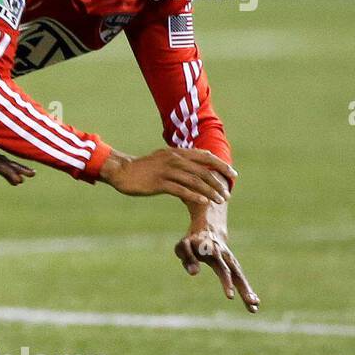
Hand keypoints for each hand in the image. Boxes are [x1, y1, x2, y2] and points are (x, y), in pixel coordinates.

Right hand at [100, 147, 235, 206]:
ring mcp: (167, 171)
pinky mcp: (159, 183)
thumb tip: (196, 168)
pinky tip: (204, 201)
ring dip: (210, 191)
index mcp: (177, 152)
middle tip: (227, 193)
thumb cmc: (143, 168)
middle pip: (203, 170)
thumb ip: (179, 161)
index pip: (206, 156)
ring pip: (195, 181)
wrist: (121, 171)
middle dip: (218, 182)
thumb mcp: (163, 159)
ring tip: (220, 200)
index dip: (221, 165)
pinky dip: (195, 195)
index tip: (232, 174)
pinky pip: (181, 190)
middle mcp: (174, 159)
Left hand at [175, 200, 259, 312]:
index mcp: (214, 252)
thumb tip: (194, 273)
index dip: (227, 283)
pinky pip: (241, 279)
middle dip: (244, 289)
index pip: (223, 270)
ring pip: (241, 277)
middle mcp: (226, 257)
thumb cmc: (192, 241)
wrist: (207, 229)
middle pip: (237, 275)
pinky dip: (247, 290)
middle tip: (251, 302)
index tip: (231, 297)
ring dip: (248, 291)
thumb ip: (188, 258)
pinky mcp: (234, 266)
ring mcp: (232, 261)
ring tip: (255, 306)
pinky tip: (253, 303)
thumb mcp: (184, 246)